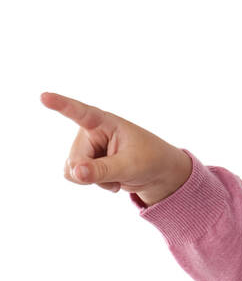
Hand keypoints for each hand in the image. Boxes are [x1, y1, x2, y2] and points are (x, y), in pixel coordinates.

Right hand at [41, 91, 190, 202]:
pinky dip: (93, 184)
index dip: (60, 104)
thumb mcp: (130, 166)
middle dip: (91, 173)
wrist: (158, 172)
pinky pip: (77, 177)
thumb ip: (102, 170)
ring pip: (73, 171)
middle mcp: (90, 131)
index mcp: (104, 122)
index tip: (43, 96)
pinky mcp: (85, 160)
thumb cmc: (149, 160)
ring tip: (116, 175)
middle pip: (74, 159)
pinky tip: (111, 180)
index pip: (79, 112)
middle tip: (116, 175)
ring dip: (93, 180)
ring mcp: (86, 147)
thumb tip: (75, 172)